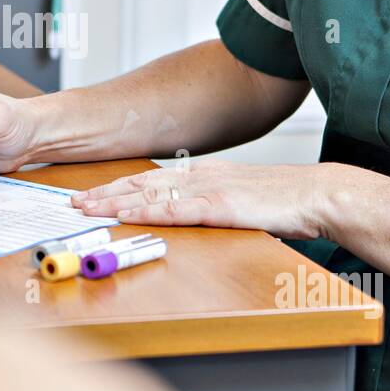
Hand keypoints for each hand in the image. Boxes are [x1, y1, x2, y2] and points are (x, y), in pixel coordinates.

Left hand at [68, 159, 339, 239]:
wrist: (317, 195)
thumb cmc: (283, 201)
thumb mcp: (239, 199)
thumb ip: (211, 205)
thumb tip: (187, 216)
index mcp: (203, 174)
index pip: (151, 180)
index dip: (118, 187)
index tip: (91, 193)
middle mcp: (200, 176)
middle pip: (142, 183)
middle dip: (105, 192)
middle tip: (72, 200)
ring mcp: (209, 189)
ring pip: (151, 194)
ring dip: (115, 201)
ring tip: (86, 207)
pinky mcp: (220, 205)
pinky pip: (175, 209)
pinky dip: (147, 211)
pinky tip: (126, 214)